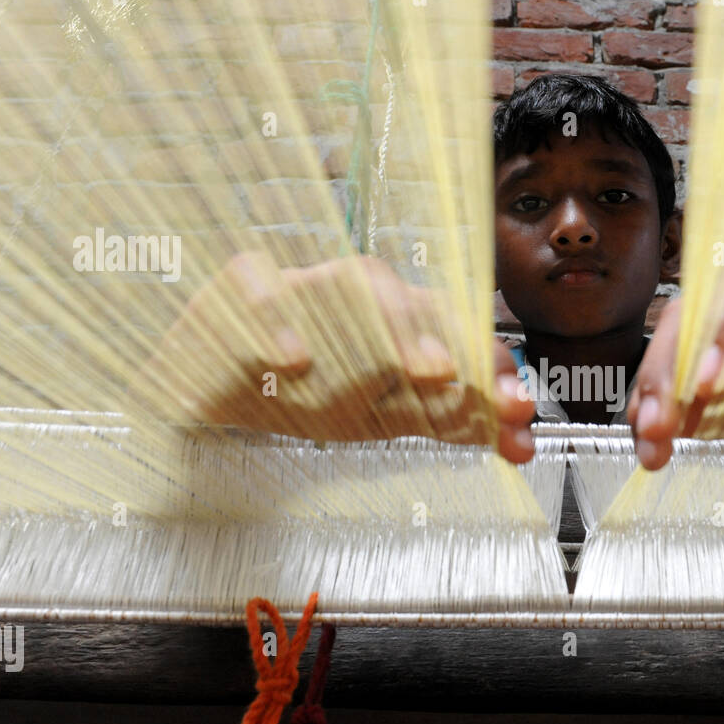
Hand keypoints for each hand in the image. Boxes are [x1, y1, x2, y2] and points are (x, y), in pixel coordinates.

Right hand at [133, 252, 536, 462]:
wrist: (201, 397)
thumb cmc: (298, 399)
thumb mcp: (383, 418)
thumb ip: (451, 420)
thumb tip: (522, 439)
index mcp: (388, 320)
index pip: (449, 323)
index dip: (487, 359)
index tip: (519, 404)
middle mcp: (347, 298)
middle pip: (403, 298)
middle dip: (444, 341)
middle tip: (465, 384)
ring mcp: (292, 292)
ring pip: (343, 284)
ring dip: (383, 328)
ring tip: (422, 373)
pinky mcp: (229, 297)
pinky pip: (253, 289)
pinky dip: (274, 321)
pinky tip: (296, 361)